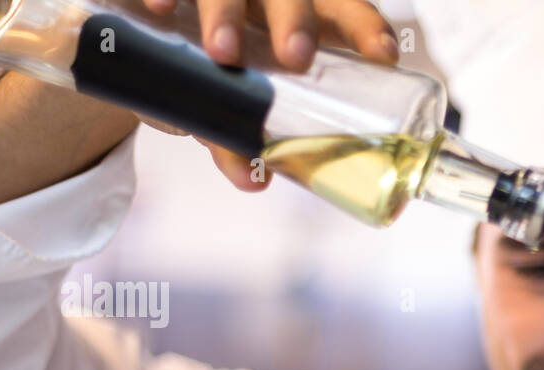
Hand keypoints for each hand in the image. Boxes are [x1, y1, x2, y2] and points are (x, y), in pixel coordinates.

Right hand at [138, 0, 399, 189]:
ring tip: (223, 53)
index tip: (383, 55)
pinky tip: (160, 9)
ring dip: (228, 15)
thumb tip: (251, 178)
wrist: (162, 26)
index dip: (367, 29)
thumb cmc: (225, 68)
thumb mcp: (235, 102)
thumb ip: (240, 137)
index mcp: (306, 15)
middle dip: (297, 23)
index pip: (348, 12)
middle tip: (296, 58)